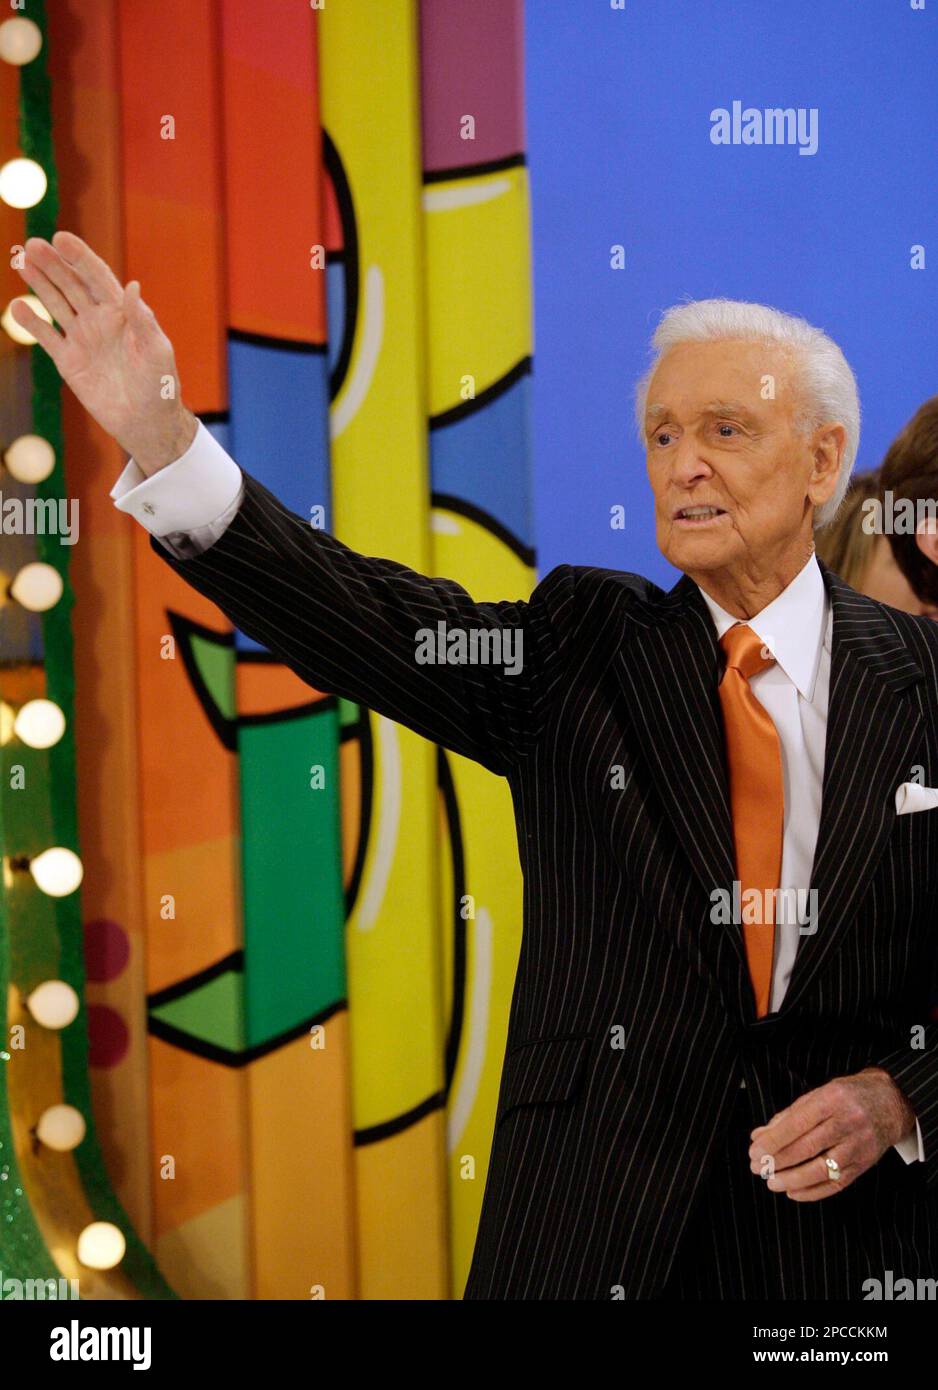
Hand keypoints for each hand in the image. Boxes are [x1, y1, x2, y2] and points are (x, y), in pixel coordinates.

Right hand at [11, 231, 196, 473]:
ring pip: (56, 304)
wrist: (146, 422)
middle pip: (72, 285)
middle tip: (32, 245)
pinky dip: (32, 323)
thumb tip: (133, 286)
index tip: (61, 239)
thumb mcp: (157, 351)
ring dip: (39, 284)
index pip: (97, 277)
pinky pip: (47, 337)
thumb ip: (143, 320)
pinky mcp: (69, 361)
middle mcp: (100, 320)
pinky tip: (17, 307)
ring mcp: (82, 339)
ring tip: (22, 263)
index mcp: (122, 313)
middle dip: (53, 264)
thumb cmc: (160, 385)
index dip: (80, 257)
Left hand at [748, 1067, 916, 1201]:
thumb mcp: (817, 1095)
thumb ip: (788, 1116)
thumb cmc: (847, 1096)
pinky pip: (836, 1184)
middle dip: (778, 1161)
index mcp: (832, 1100)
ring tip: (772, 1182)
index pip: (797, 1124)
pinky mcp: (864, 1164)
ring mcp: (858, 1145)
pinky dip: (812, 1192)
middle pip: (807, 1148)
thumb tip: (759, 1136)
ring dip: (792, 1180)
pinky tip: (793, 1192)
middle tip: (757, 1167)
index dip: (773, 1140)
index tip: (754, 1150)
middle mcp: (847, 1122)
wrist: (889, 1102)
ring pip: (821, 1169)